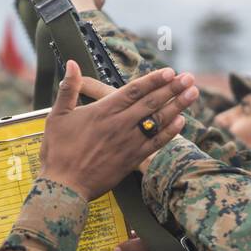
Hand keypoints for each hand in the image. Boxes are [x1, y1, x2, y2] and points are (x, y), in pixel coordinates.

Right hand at [40, 61, 197, 200]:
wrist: (64, 186)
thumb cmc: (57, 152)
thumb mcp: (57, 116)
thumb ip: (68, 89)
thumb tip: (71, 64)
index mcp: (102, 112)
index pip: (133, 91)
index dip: (153, 80)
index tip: (169, 72)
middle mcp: (119, 125)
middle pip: (151, 103)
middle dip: (172, 89)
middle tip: (189, 78)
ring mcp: (128, 143)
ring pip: (157, 121)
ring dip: (177, 106)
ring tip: (193, 94)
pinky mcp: (131, 160)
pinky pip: (155, 144)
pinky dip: (169, 133)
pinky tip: (181, 122)